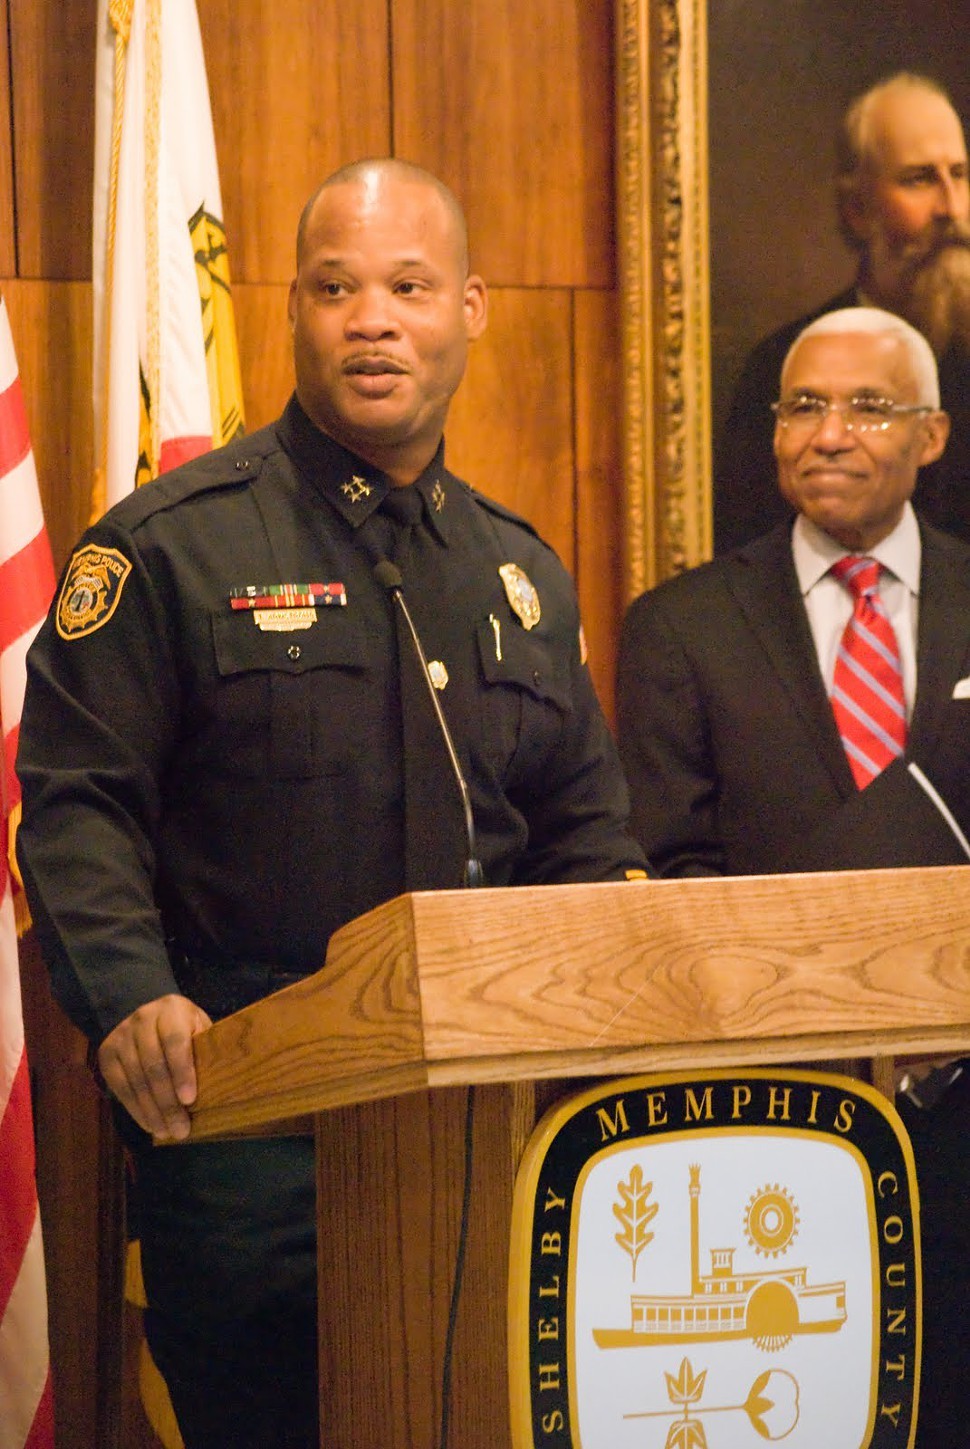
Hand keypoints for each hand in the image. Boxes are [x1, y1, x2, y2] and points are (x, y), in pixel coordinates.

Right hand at [97, 994, 211, 1141]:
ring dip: (152, 1112)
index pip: (175, 1041)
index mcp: (171, 1010)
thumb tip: (222, 1085)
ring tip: (166, 1133)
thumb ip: (205, 1049)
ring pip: (136, 1080)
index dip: (182, 1071)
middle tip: (181, 1129)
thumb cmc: (183, 1025)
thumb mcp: (198, 1026)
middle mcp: (142, 1020)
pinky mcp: (107, 1056)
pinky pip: (121, 1088)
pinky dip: (136, 1110)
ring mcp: (121, 1038)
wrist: (143, 1011)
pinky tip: (149, 1125)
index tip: (190, 1100)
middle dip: (168, 1102)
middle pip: (153, 1066)